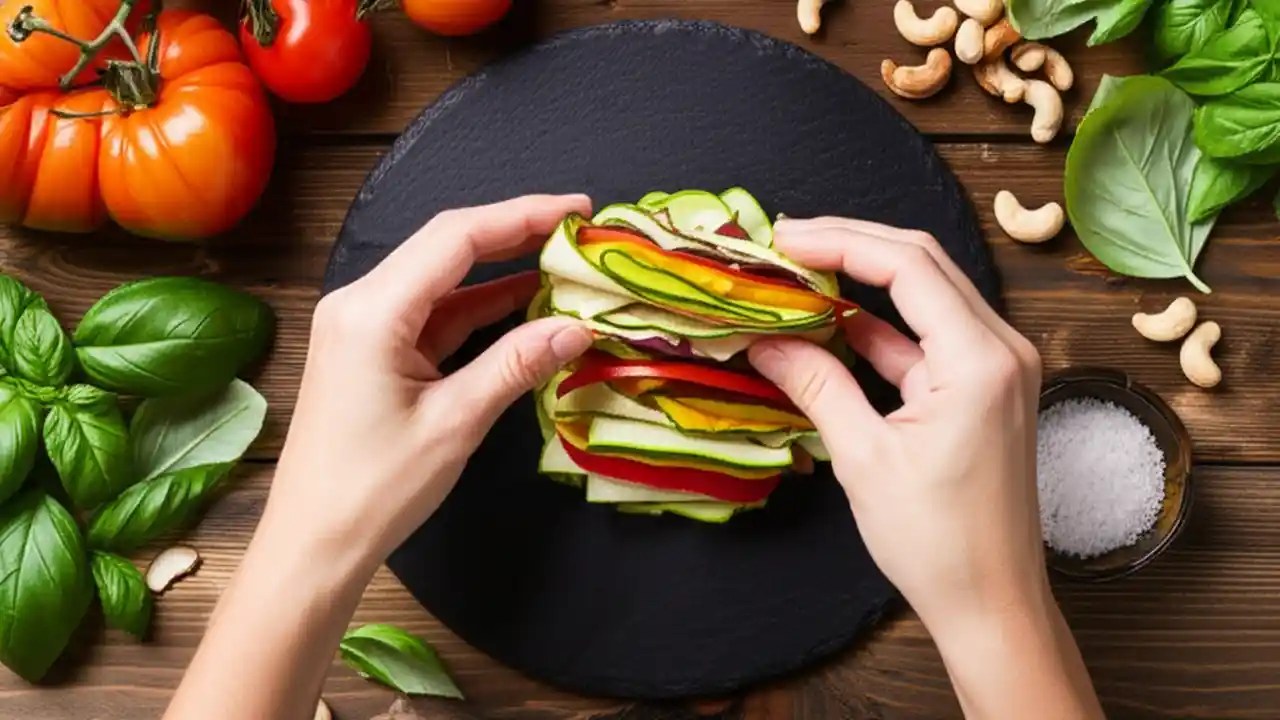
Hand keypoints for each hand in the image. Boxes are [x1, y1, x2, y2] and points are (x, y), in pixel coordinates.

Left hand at [262, 194, 594, 567]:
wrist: (314, 545)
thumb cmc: (374, 490)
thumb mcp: (455, 423)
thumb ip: (517, 365)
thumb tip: (578, 326)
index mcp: (371, 310)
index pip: (456, 237)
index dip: (522, 215)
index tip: (578, 210)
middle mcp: (360, 303)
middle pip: (447, 247)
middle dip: (515, 232)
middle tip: (579, 229)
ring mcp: (363, 327)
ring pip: (443, 280)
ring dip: (501, 271)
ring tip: (563, 262)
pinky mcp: (373, 352)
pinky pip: (434, 314)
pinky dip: (480, 309)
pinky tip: (525, 304)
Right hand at [748, 218, 1100, 718]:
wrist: (992, 604)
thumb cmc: (937, 544)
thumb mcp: (864, 458)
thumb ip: (816, 385)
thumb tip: (763, 340)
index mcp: (980, 360)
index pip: (907, 265)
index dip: (839, 240)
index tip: (783, 238)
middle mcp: (1002, 349)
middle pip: (922, 263)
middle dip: (851, 245)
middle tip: (785, 242)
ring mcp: (999, 367)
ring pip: (926, 294)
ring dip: (864, 280)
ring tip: (799, 273)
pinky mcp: (985, 388)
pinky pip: (928, 336)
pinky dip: (880, 326)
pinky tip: (830, 322)